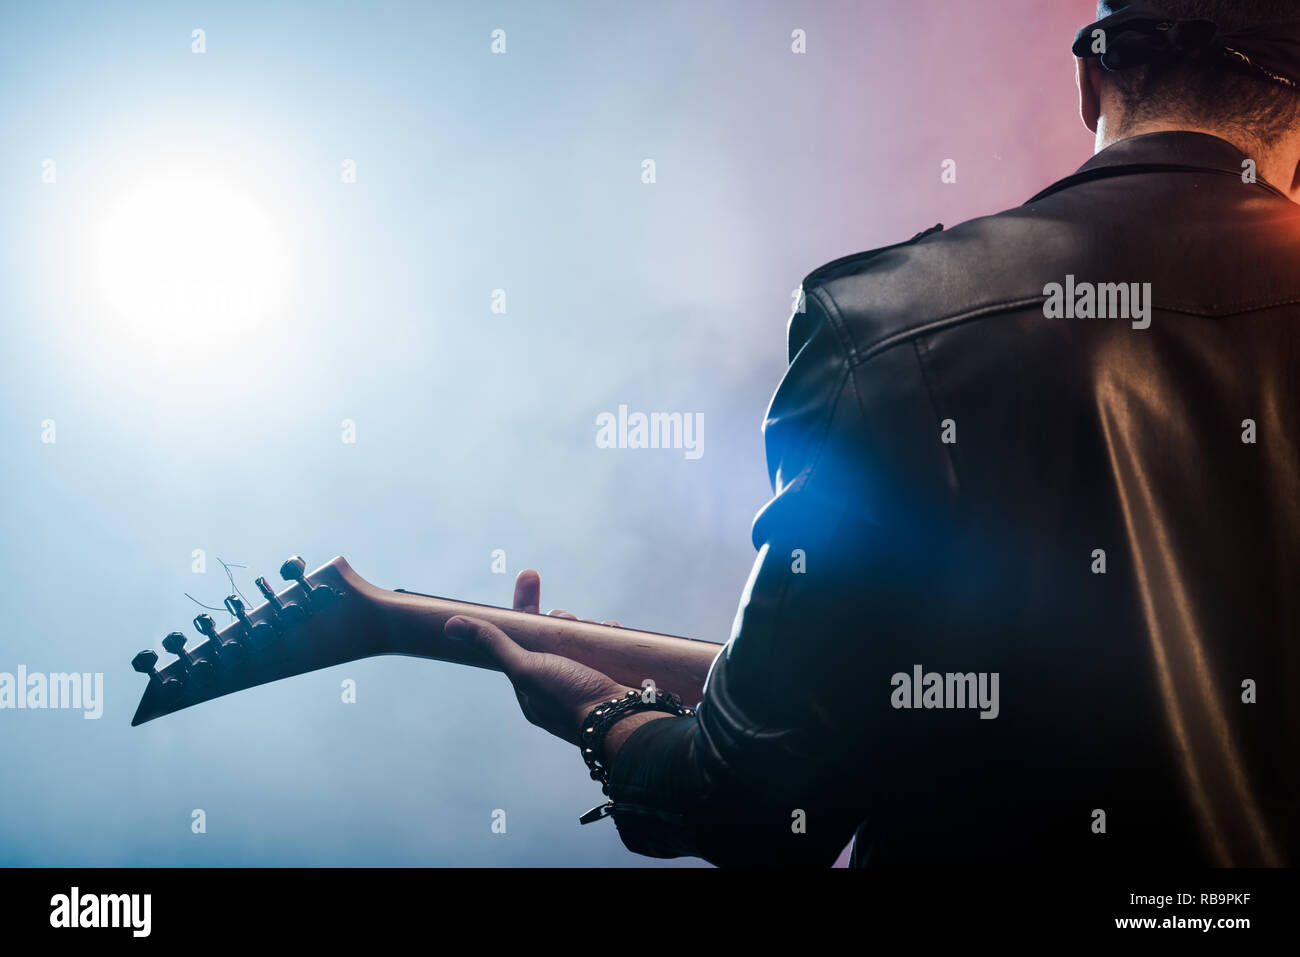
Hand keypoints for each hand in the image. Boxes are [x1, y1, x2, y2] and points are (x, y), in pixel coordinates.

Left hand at [443, 569, 641, 749]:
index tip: (529, 576)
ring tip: (593, 627)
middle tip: (568, 618)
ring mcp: (583, 682)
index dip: (524, 607)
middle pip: (553, 637)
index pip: (520, 638)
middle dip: (560, 620)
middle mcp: (555, 684)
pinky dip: (606, 636)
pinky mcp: (607, 679)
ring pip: (580, 640)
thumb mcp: (526, 667)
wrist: (621, 723)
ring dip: (585, 626)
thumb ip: (493, 644)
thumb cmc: (570, 698)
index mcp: (531, 687)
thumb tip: (451, 624)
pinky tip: (611, 631)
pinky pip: (604, 648)